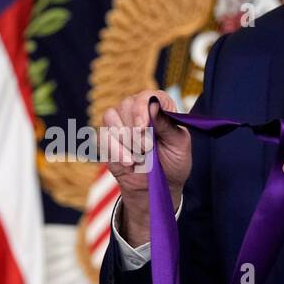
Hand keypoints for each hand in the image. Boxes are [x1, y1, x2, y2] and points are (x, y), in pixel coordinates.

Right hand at [101, 89, 189, 242]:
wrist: (155, 187)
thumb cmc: (172, 163)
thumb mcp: (179, 146)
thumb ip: (167, 124)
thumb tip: (153, 105)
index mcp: (160, 108)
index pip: (148, 95)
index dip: (143, 108)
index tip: (144, 127)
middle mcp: (138, 110)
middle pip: (127, 104)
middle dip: (136, 131)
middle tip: (148, 149)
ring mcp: (121, 122)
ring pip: (111, 116)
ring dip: (125, 140)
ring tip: (140, 156)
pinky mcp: (107, 137)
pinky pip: (103, 135)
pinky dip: (116, 151)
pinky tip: (129, 162)